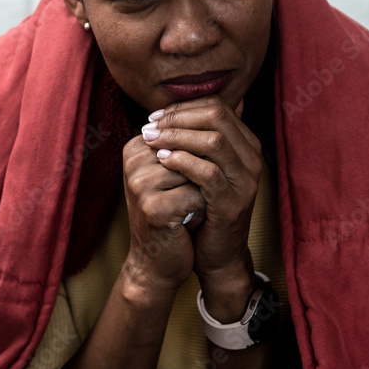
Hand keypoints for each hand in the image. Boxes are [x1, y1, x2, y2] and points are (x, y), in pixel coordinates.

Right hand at [121, 132, 206, 294]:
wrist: (157, 261)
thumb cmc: (171, 213)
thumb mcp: (174, 172)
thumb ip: (189, 142)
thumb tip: (235, 108)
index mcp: (135, 146)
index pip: (187, 133)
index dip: (199, 158)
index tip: (183, 181)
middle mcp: (133, 161)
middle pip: (192, 150)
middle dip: (203, 174)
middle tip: (187, 197)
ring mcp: (140, 183)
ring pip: (198, 170)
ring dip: (204, 191)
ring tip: (187, 207)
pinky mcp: (153, 207)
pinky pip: (198, 195)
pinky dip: (202, 208)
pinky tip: (189, 220)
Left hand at [140, 95, 263, 311]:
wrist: (217, 254)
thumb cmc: (204, 206)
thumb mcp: (202, 167)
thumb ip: (193, 140)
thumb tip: (165, 111)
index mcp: (246, 145)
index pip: (217, 107)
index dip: (183, 107)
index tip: (155, 117)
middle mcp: (251, 159)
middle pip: (217, 117)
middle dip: (178, 117)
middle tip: (149, 126)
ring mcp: (245, 181)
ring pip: (214, 141)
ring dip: (176, 136)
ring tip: (150, 140)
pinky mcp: (233, 203)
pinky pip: (208, 173)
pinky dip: (182, 162)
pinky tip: (162, 160)